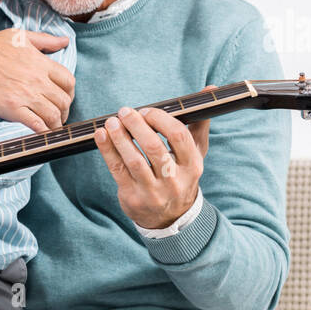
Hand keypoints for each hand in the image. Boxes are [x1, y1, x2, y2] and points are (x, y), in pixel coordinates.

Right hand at [0, 29, 73, 131]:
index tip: (64, 99)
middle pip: (63, 101)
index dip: (70, 94)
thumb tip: (64, 41)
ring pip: (53, 115)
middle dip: (65, 112)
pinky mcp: (11, 108)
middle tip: (58, 117)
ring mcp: (24, 95)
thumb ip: (45, 40)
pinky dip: (43, 132)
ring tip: (51, 128)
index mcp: (40, 63)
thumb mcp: (20, 36)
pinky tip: (42, 134)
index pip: (68, 81)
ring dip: (56, 124)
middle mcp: (36, 79)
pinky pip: (35, 124)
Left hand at [93, 86, 214, 229]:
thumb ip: (199, 123)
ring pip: (134, 160)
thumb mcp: (195, 154)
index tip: (147, 111)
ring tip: (110, 122)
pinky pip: (118, 170)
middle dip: (137, 126)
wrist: (171, 219)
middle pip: (154, 148)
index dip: (160, 120)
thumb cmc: (181, 176)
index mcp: (192, 165)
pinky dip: (108, 151)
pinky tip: (101, 136)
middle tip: (125, 111)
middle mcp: (174, 179)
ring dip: (120, 138)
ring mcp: (153, 191)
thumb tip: (209, 90)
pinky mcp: (133, 197)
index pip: (178, 136)